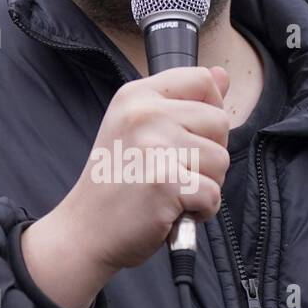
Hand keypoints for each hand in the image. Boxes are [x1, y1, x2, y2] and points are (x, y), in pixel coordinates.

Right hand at [20, 66, 230, 307]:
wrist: (85, 231)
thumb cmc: (116, 184)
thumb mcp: (139, 129)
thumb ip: (182, 102)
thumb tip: (223, 75)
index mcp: (137, 96)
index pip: (202, 80)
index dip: (210, 110)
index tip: (190, 136)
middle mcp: (144, 114)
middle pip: (220, 122)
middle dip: (209, 155)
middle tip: (175, 173)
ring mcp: (154, 148)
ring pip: (221, 160)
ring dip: (206, 185)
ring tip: (172, 193)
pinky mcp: (166, 183)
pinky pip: (213, 194)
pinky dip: (201, 211)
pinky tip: (172, 211)